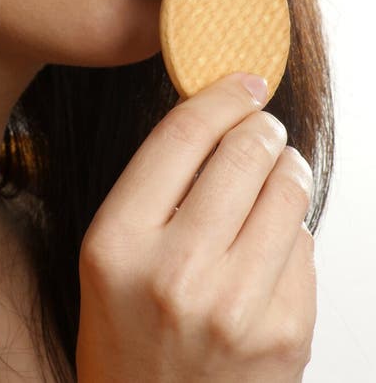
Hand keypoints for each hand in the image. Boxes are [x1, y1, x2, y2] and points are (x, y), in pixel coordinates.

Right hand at [76, 73, 315, 382]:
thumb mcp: (110, 254)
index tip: (242, 82)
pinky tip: (269, 246)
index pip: (183, 135)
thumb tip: (225, 115)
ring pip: (289, 191)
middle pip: (245, 152)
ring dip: (288, 168)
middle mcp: (176, 273)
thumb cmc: (130, 330)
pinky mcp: (286, 334)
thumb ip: (156, 185)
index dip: (221, 95)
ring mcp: (237, 308)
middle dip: (262, 127)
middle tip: (263, 127)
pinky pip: (305, 244)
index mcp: (118, 243)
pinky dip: (293, 231)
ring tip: (277, 173)